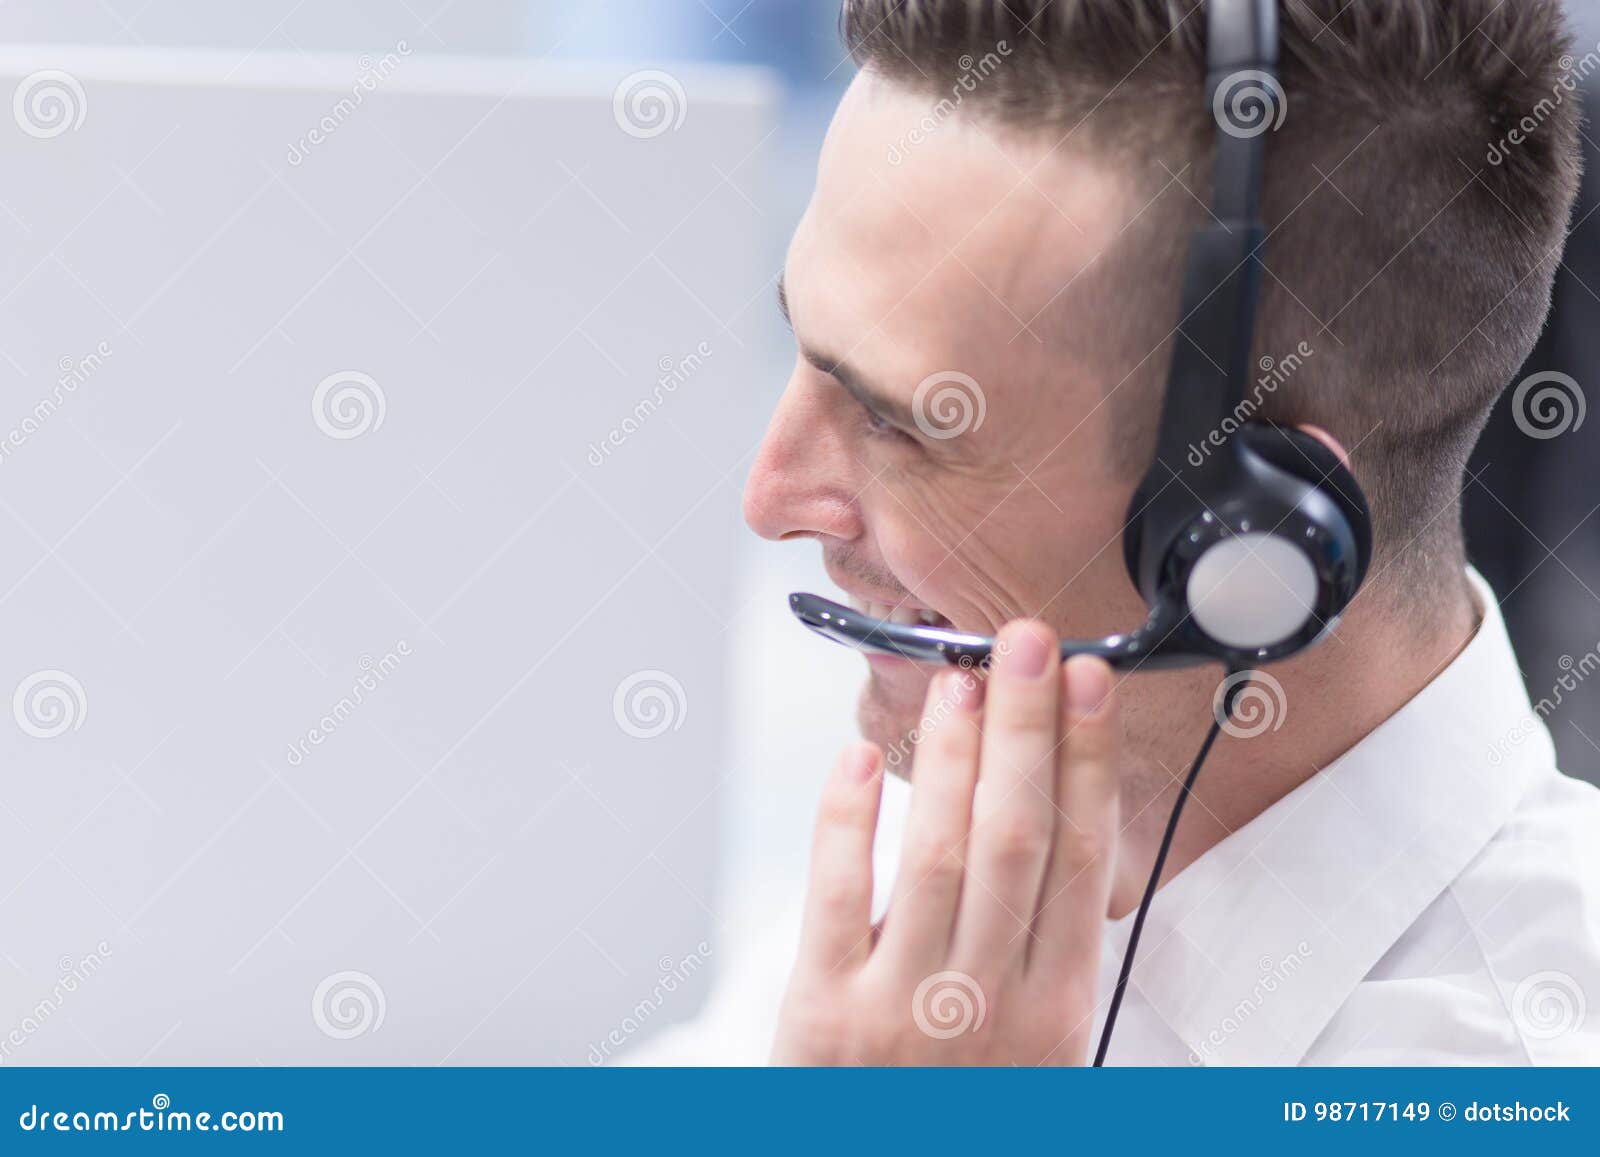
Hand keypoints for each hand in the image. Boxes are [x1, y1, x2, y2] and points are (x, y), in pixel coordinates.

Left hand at [772, 621, 1120, 1065]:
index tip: (1088, 684)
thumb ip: (1048, 952)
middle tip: (1029, 643)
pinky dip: (845, 821)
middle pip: (1017, 834)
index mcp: (1056, 1005)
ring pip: (936, 851)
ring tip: (957, 680)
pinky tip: (853, 759)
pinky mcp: (824, 1014)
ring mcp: (905, 1004)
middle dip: (1027, 727)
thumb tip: (1069, 833)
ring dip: (948, 755)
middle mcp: (990, 1000)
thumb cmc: (967, 1111)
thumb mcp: (1038, 1050)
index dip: (1086, 757)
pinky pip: (838, 899)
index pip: (1083, 854)